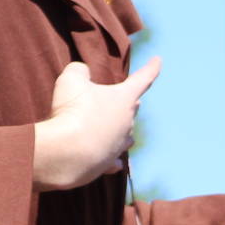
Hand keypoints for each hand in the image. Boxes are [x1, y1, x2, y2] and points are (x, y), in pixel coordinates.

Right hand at [32, 58, 159, 191]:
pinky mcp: (106, 164)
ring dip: (121, 129)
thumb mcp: (71, 79)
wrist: (66, 152)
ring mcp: (118, 145)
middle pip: (133, 108)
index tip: (158, 60)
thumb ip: (79, 70)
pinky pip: (113, 159)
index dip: (151, 67)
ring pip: (127, 135)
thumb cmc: (72, 111)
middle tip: (121, 97)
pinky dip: (112, 157)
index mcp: (124, 98)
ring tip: (113, 127)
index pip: (143, 78)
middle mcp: (127, 122)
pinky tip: (114, 162)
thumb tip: (81, 72)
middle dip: (129, 101)